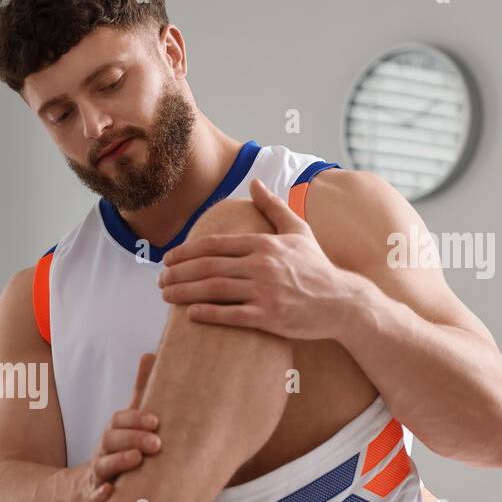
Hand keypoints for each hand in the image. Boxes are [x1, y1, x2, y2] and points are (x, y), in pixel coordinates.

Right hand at [68, 353, 159, 501]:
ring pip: (103, 466)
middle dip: (133, 439)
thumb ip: (140, 393)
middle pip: (111, 440)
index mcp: (113, 434)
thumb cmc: (117, 453)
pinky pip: (95, 498)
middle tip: (157, 443)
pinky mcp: (95, 500)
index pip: (120, 420)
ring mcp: (97, 476)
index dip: (136, 419)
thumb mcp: (128, 424)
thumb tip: (150, 353)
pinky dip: (101, 496)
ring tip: (137, 459)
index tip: (156, 421)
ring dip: (119, 462)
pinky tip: (111, 493)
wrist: (85, 492)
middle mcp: (103, 452)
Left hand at [157, 178, 366, 340]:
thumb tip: (256, 183)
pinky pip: (232, 315)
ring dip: (184, 292)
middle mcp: (262, 265)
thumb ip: (274, 207)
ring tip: (166, 295)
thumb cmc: (317, 266)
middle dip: (178, 272)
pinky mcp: (270, 317)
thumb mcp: (299, 230)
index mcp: (264, 244)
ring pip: (214, 289)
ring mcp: (266, 292)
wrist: (342, 302)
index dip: (186, 251)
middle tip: (159, 279)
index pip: (215, 245)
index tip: (168, 258)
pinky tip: (190, 314)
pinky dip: (208, 314)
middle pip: (208, 266)